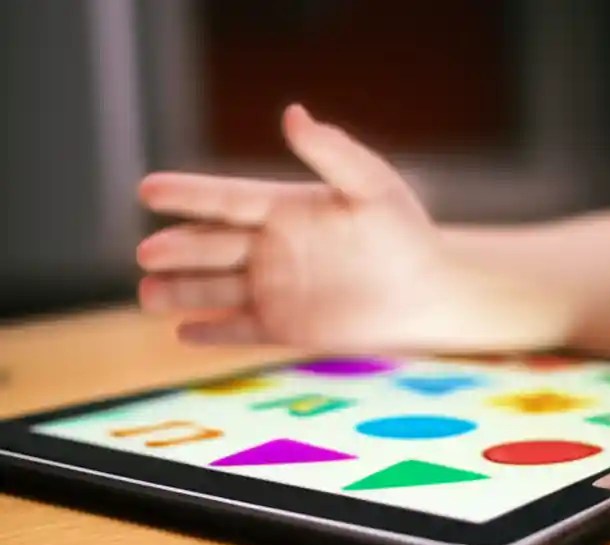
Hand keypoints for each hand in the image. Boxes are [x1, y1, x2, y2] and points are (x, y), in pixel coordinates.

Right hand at [137, 104, 568, 351]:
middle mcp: (271, 248)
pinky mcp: (285, 327)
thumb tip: (294, 114)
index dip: (188, 195)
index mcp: (284, 209)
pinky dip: (214, 332)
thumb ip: (333, 153)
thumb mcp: (373, 186)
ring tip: (147, 295)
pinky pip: (241, 329)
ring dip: (182, 292)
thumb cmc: (405, 233)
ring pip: (216, 290)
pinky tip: (184, 333)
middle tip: (148, 253)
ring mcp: (274, 289)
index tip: (148, 189)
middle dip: (177, 250)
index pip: (226, 199)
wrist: (430, 291)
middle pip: (211, 247)